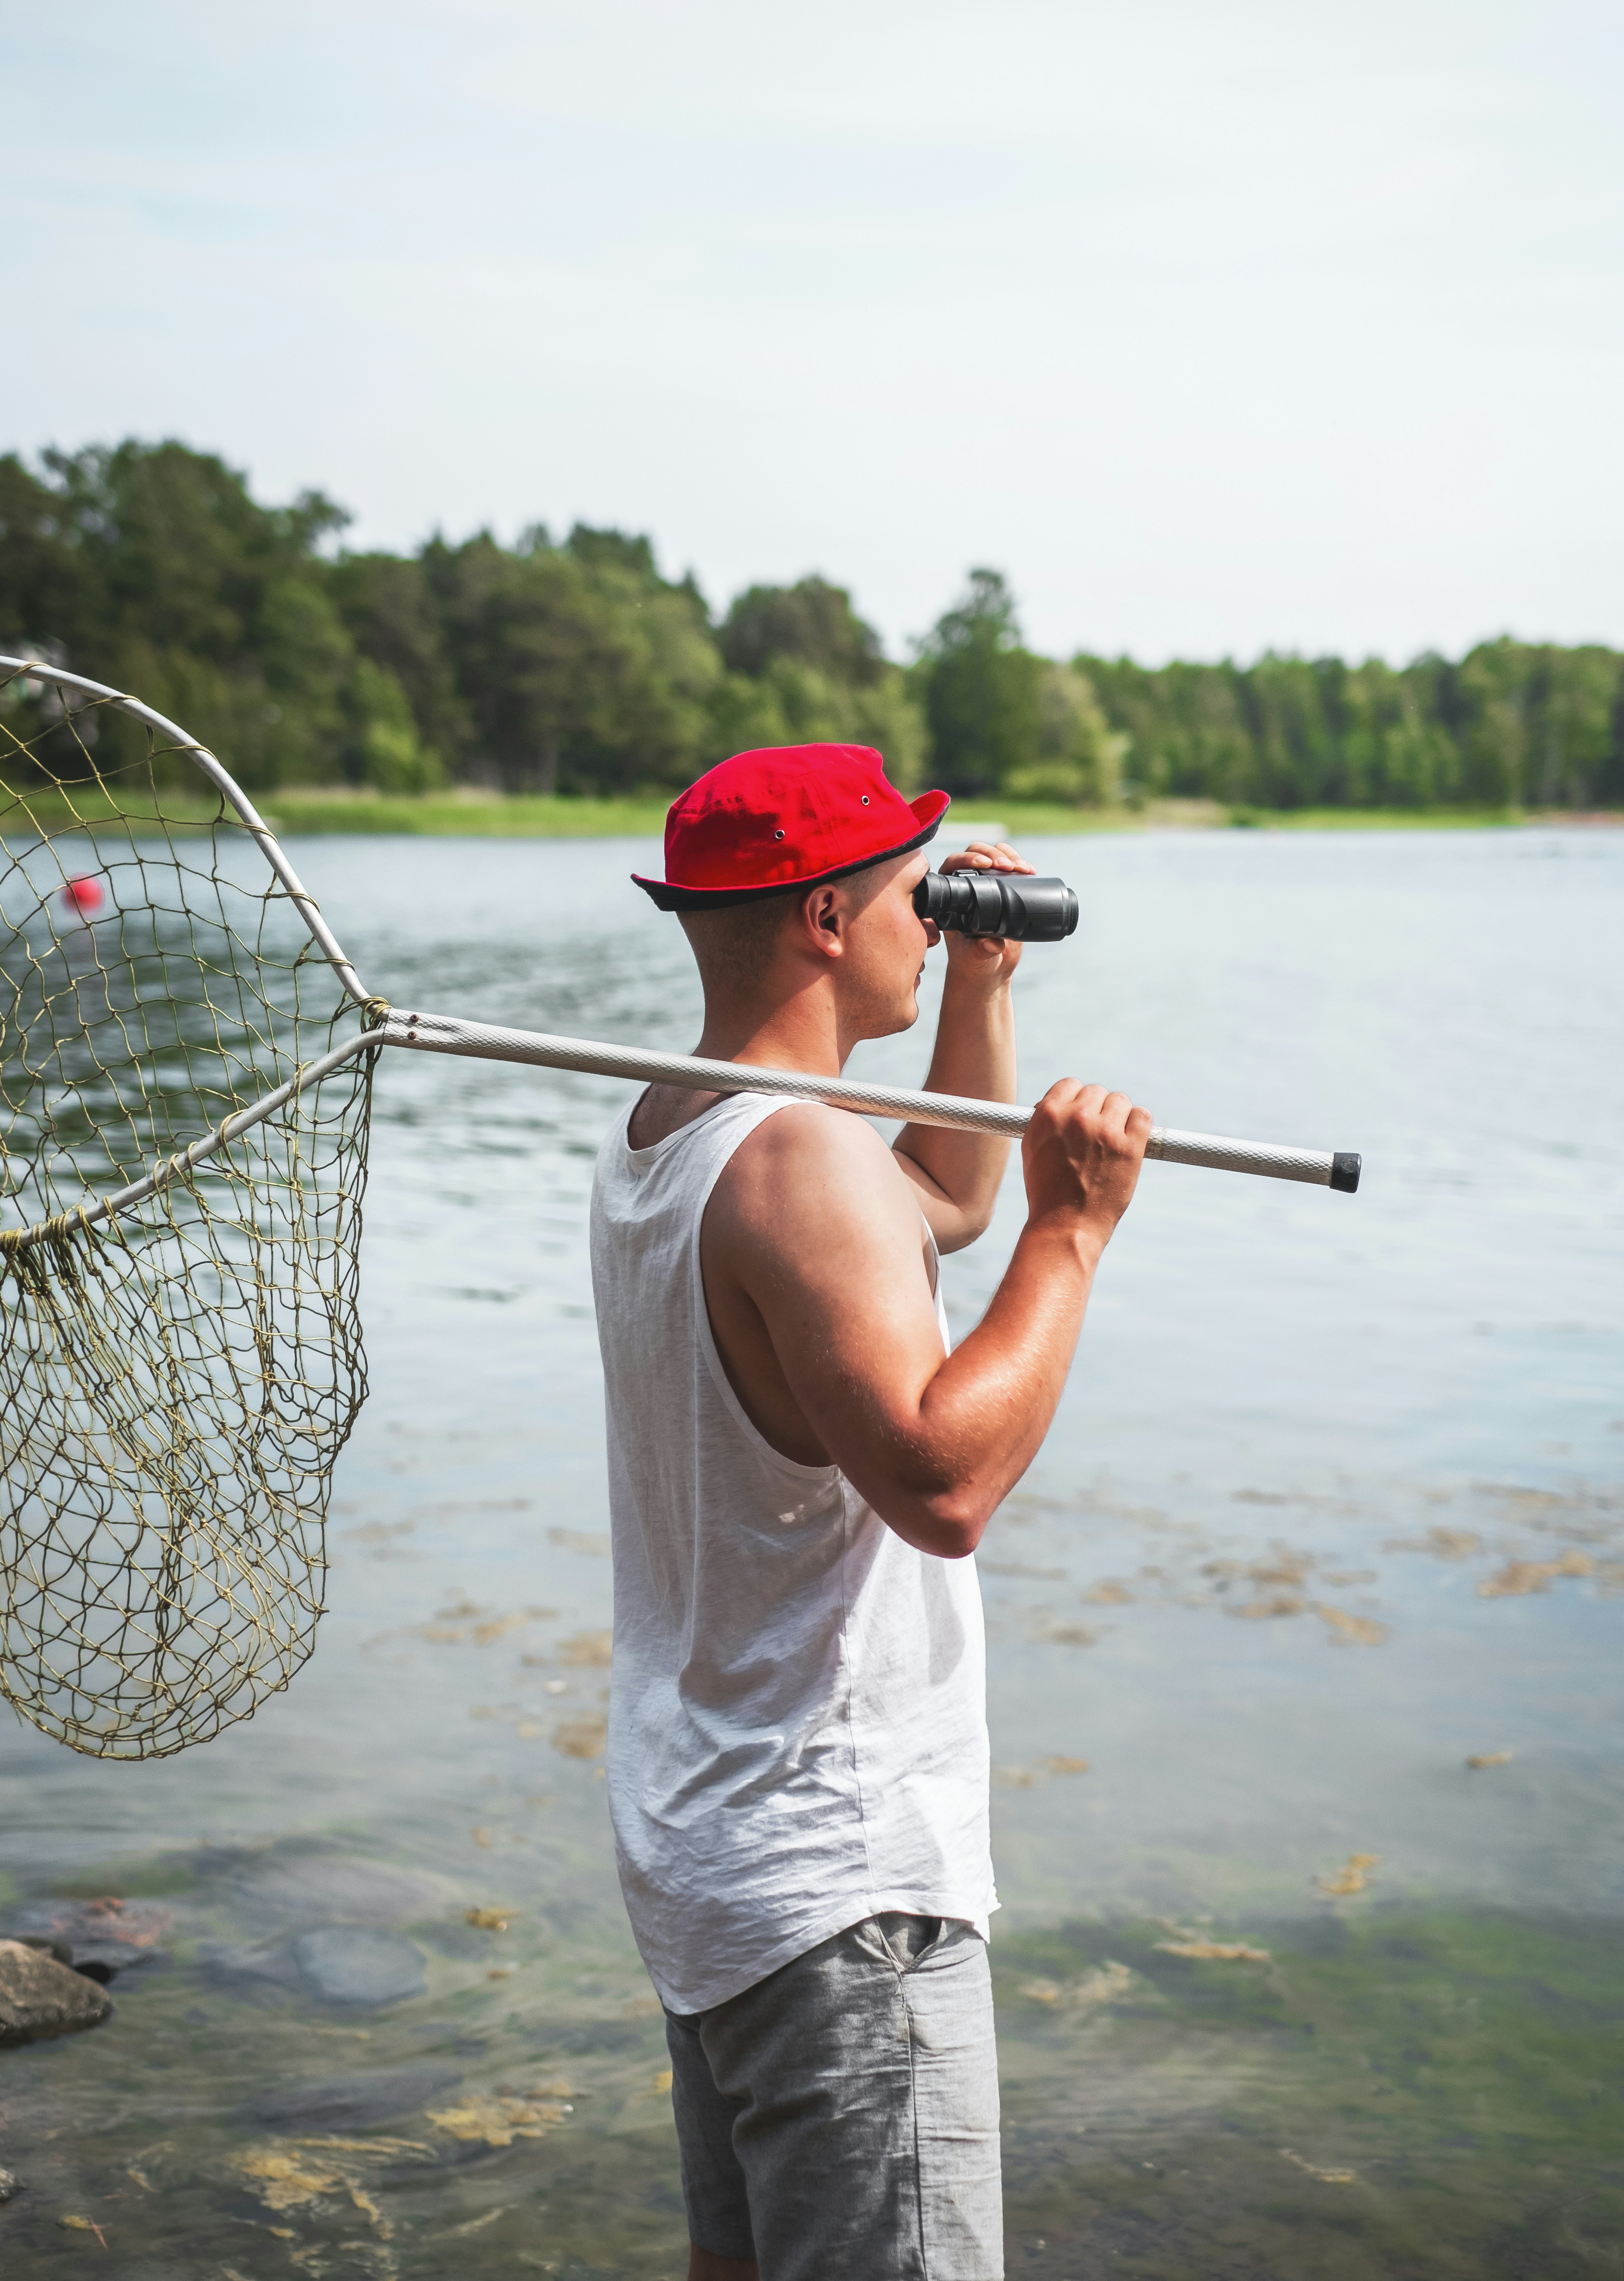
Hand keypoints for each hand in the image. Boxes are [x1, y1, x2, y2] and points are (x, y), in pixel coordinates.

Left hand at [936, 841, 1034, 991]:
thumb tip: (993, 943)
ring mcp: (986, 885)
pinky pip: (1011, 868)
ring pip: (994, 856)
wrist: (989, 968)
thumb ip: (981, 950)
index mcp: (950, 897)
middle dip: (993, 854)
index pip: (953, 865)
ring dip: (1009, 855)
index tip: (985, 865)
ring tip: (1024, 868)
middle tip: (1008, 866)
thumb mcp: (976, 957)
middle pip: (975, 853)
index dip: (967, 859)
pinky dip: (1021, 864)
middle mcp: (966, 886)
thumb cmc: (973, 962)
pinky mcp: (1005, 889)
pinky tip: (1030, 870)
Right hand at [1022, 1080, 1151, 1252]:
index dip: (1076, 1100)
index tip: (1079, 1116)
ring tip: (1111, 1140)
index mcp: (1049, 1114)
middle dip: (1097, 1110)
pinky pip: (1142, 1116)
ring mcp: (1105, 1131)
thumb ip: (1046, 1121)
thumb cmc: (1046, 1192)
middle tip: (1095, 1133)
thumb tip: (1062, 1104)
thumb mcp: (1032, 1150)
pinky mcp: (1129, 1147)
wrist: (1066, 1226)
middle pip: (1097, 1092)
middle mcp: (1077, 1117)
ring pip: (1120, 1101)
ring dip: (1118, 1116)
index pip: (1070, 1085)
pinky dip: (1138, 1124)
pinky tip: (1130, 1139)